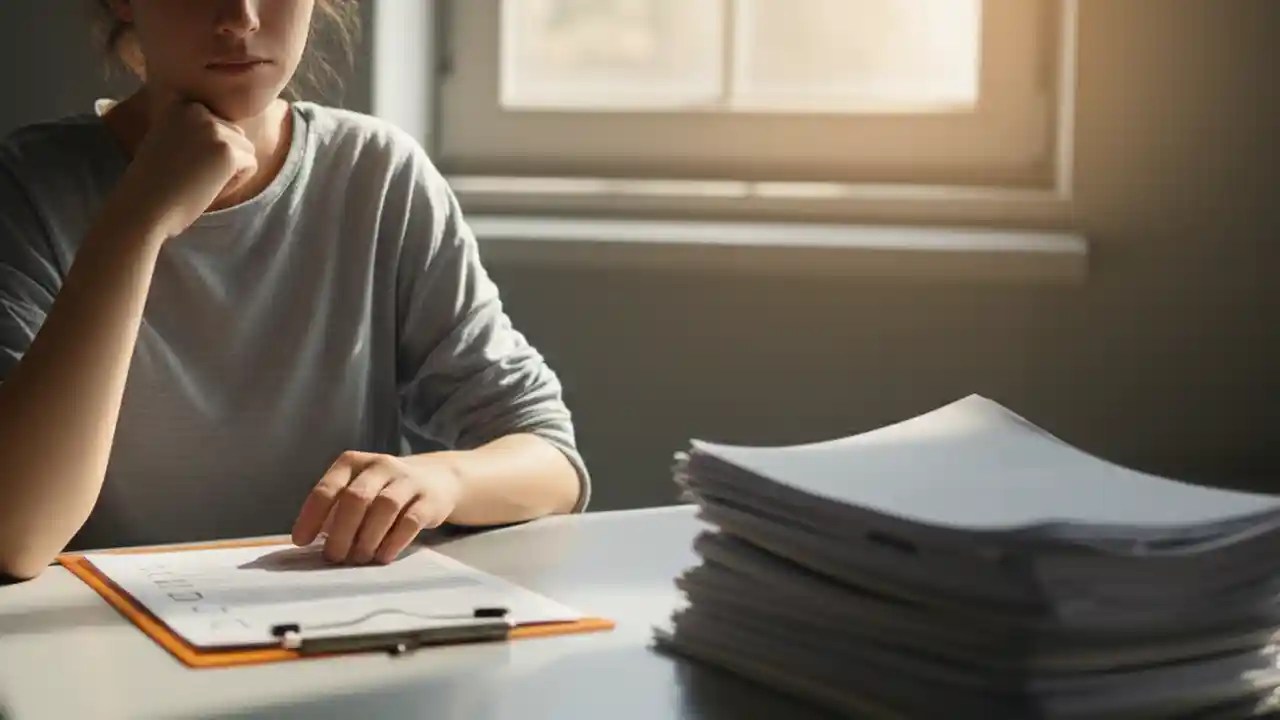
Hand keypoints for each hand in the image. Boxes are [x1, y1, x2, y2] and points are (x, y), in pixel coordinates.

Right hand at [109, 97, 257, 241]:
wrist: (143, 207)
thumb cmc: (153, 184)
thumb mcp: (167, 140)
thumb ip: (191, 129)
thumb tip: (226, 133)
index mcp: (179, 104)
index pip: (217, 122)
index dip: (208, 149)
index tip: (183, 164)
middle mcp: (196, 109)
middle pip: (235, 133)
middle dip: (223, 157)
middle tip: (192, 176)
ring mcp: (214, 129)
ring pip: (245, 149)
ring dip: (231, 169)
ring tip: (199, 181)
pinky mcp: (228, 151)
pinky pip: (250, 165)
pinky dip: (236, 182)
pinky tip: (208, 189)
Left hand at [290, 451, 461, 564]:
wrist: (438, 479)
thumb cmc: (385, 491)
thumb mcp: (358, 490)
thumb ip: (336, 510)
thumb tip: (310, 540)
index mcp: (353, 463)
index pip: (328, 488)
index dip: (311, 516)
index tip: (302, 542)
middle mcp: (380, 466)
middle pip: (356, 498)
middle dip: (342, 532)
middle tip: (335, 557)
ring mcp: (407, 480)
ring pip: (385, 507)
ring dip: (368, 538)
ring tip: (359, 558)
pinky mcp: (430, 499)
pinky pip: (410, 520)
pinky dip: (393, 542)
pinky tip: (383, 556)